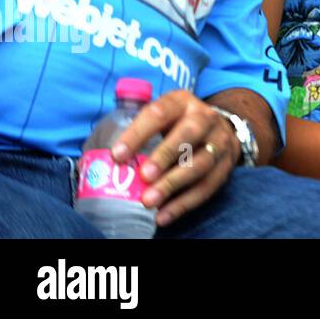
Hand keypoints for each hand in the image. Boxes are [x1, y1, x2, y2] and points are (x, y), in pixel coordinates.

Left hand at [111, 89, 240, 227]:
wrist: (220, 129)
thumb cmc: (176, 126)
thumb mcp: (162, 118)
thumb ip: (136, 133)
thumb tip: (93, 163)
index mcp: (182, 102)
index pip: (159, 112)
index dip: (138, 133)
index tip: (117, 155)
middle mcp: (205, 118)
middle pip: (189, 134)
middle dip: (165, 155)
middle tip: (143, 176)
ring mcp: (219, 141)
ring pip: (201, 163)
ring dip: (173, 184)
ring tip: (148, 202)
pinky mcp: (226, 165)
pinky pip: (208, 186)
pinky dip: (185, 203)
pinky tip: (163, 216)